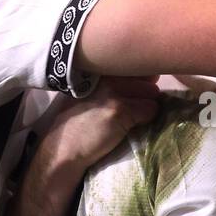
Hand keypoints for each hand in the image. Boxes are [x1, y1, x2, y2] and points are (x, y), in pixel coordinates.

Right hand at [39, 77, 160, 173]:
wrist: (63, 149)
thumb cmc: (75, 125)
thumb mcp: (86, 95)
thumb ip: (108, 85)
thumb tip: (143, 80)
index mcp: (98, 72)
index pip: (132, 66)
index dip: (139, 80)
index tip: (136, 92)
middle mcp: (106, 77)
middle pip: (147, 78)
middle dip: (146, 94)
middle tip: (136, 109)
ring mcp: (115, 93)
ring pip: (152, 93)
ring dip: (148, 106)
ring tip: (134, 118)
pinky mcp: (123, 111)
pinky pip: (151, 110)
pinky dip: (148, 119)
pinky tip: (132, 127)